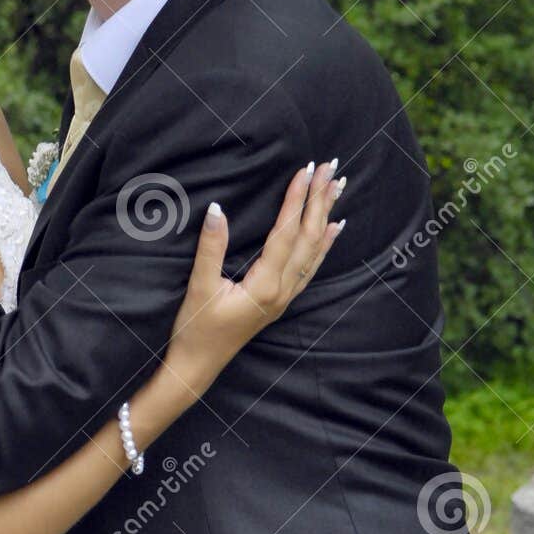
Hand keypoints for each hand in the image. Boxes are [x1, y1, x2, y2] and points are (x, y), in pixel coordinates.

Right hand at [160, 159, 344, 395]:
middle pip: (308, 238)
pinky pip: (311, 266)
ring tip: (338, 188)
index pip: (286, 233)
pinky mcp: (281, 301)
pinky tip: (334, 228)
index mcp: (265, 285)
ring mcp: (285, 297)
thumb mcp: (199, 287)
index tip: (305, 170)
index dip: (296, 200)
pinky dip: (325, 244)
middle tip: (331, 168)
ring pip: (314, 250)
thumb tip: (218, 209)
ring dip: (326, 216)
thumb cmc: (195, 329)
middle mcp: (282, 290)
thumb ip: (210, 248)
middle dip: (319, 200)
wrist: (198, 365)